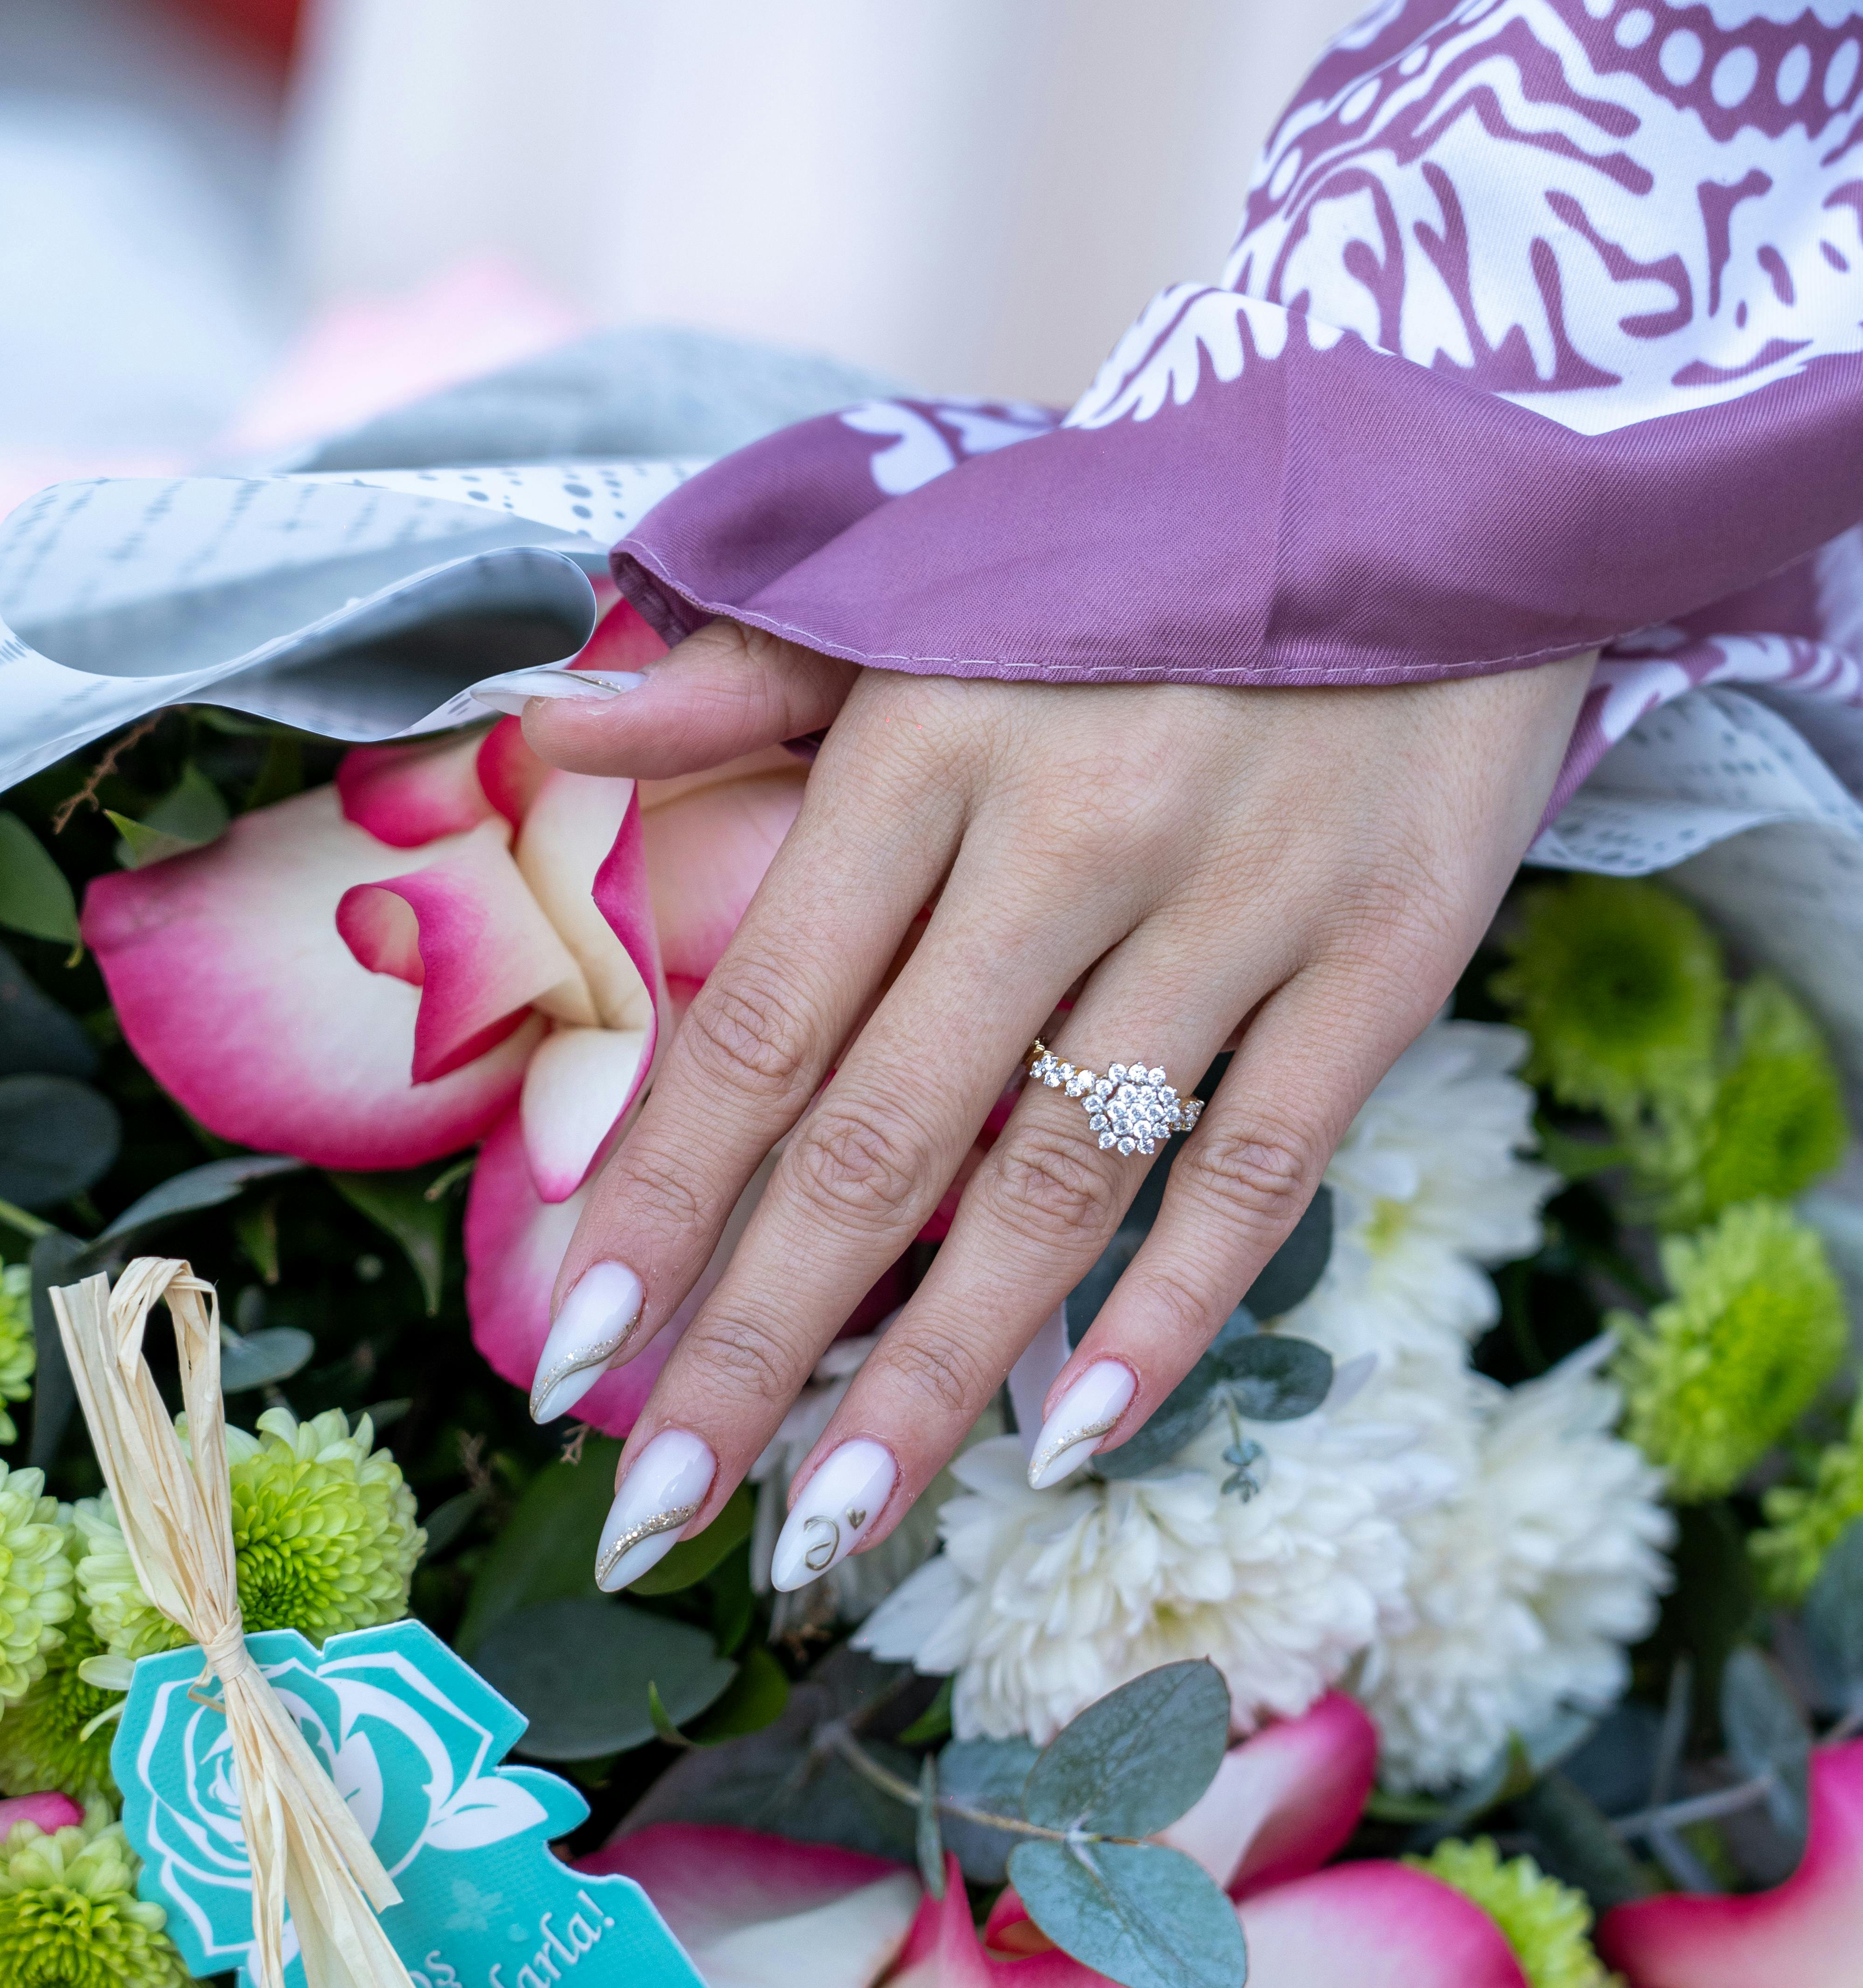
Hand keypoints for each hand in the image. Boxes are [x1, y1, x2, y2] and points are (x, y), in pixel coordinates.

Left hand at [520, 622, 1593, 1589]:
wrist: (1437, 462)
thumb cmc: (1139, 544)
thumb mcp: (929, 572)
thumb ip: (740, 674)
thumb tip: (550, 737)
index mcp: (930, 737)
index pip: (762, 1020)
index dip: (663, 1201)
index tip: (579, 1359)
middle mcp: (1071, 830)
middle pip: (888, 1138)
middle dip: (760, 1345)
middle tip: (663, 1510)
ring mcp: (1240, 901)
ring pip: (1063, 1183)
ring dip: (941, 1376)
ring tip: (835, 1525)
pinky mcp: (1386, 951)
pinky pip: (1263, 1164)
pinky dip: (1174, 1309)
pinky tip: (1078, 1437)